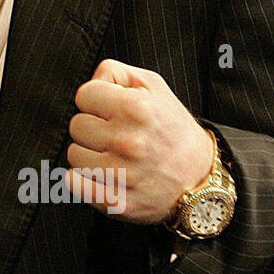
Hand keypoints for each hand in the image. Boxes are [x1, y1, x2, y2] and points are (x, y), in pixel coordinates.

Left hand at [67, 59, 214, 223]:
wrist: (200, 177)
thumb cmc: (172, 129)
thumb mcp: (154, 86)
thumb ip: (116, 72)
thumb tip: (92, 79)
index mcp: (136, 108)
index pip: (83, 95)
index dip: (95, 101)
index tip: (109, 110)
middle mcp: (128, 141)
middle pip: (76, 125)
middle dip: (93, 127)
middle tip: (114, 134)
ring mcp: (122, 174)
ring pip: (74, 154)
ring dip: (88, 154)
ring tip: (113, 155)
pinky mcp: (117, 201)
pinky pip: (73, 184)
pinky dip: (81, 180)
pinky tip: (100, 174)